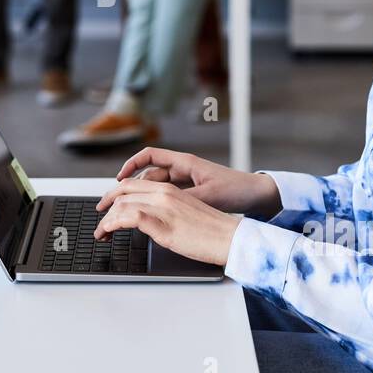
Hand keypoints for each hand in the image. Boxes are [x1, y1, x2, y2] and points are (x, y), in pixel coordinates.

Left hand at [94, 177, 241, 265]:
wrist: (230, 238)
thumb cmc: (212, 231)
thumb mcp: (185, 213)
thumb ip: (166, 212)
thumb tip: (149, 221)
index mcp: (170, 190)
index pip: (133, 185)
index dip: (115, 195)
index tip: (107, 208)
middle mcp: (164, 194)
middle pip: (123, 191)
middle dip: (105, 204)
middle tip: (98, 220)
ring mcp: (163, 208)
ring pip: (123, 204)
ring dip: (106, 219)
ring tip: (101, 233)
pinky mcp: (163, 224)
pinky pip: (130, 218)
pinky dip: (113, 223)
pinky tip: (108, 232)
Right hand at [115, 147, 279, 216]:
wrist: (257, 196)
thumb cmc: (236, 190)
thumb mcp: (207, 196)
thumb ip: (181, 199)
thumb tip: (157, 206)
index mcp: (185, 162)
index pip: (149, 156)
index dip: (131, 165)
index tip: (118, 179)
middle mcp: (183, 169)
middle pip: (149, 175)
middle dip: (131, 186)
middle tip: (115, 202)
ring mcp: (187, 181)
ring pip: (157, 187)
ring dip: (143, 197)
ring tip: (129, 212)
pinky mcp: (192, 193)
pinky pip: (167, 196)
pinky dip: (156, 203)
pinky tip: (150, 216)